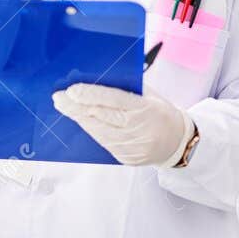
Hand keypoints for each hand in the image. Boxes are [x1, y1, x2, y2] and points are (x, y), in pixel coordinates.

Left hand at [51, 83, 192, 166]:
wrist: (179, 143)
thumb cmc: (162, 113)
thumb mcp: (152, 95)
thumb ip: (128, 89)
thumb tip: (97, 79)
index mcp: (145, 109)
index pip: (113, 100)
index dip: (90, 95)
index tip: (71, 90)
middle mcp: (137, 130)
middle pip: (100, 117)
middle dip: (75, 107)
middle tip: (59, 98)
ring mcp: (130, 146)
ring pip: (97, 131)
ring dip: (79, 119)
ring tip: (65, 107)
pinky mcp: (125, 158)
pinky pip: (102, 142)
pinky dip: (91, 130)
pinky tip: (81, 121)